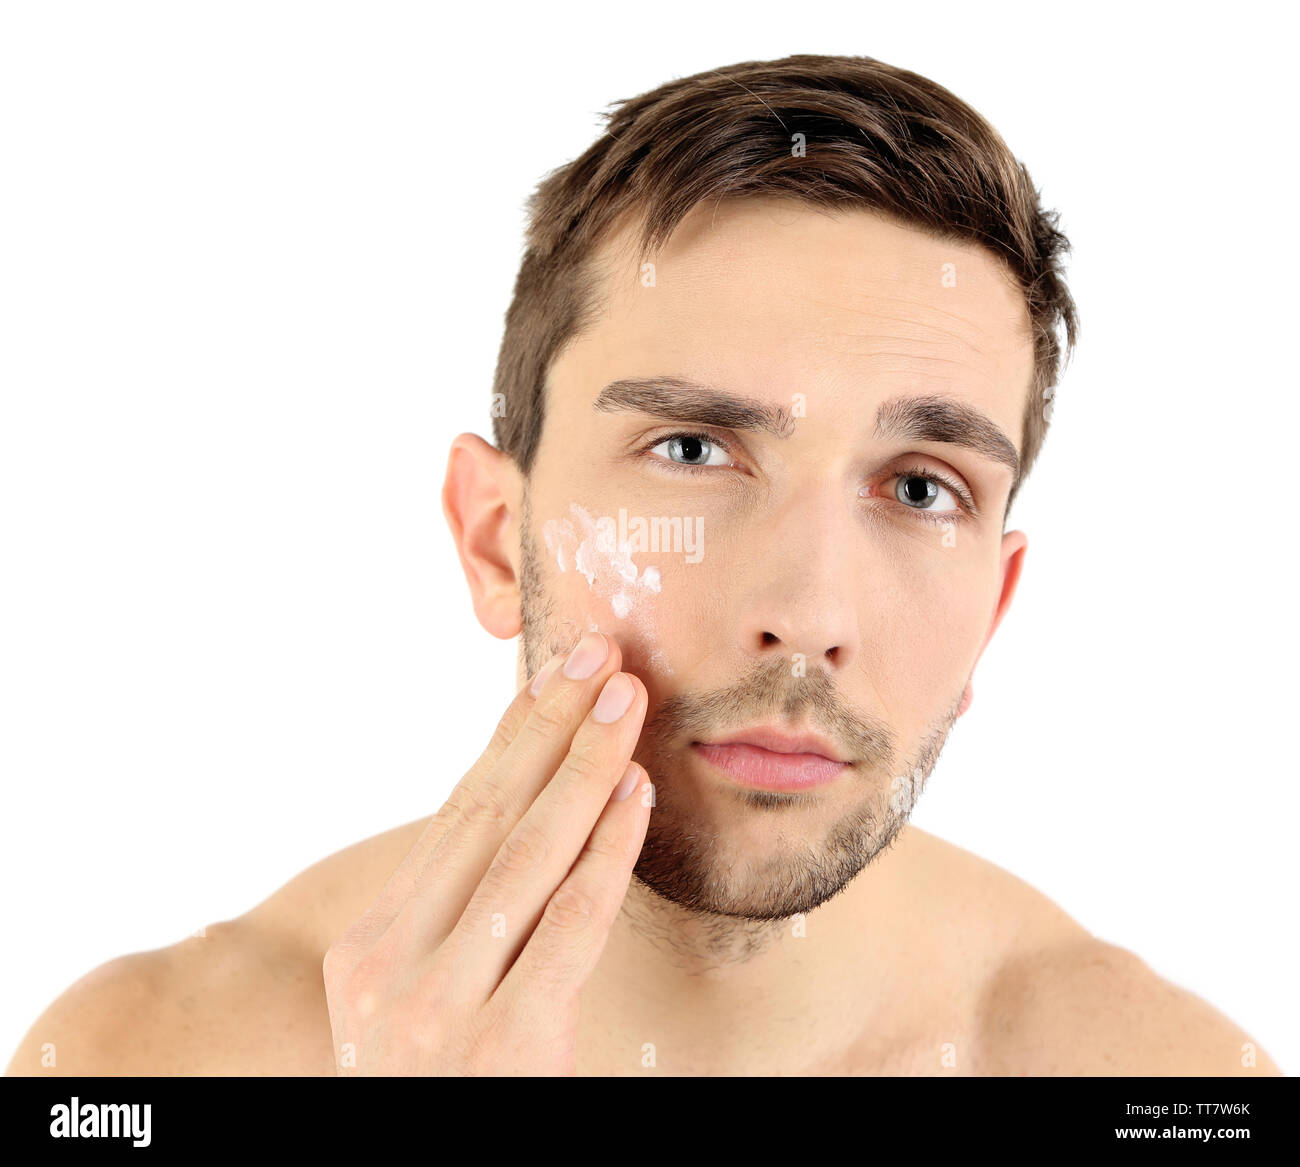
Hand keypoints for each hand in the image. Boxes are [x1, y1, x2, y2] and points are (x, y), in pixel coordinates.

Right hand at [321, 632, 649, 1074]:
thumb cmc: (439, 1085)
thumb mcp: (419, 996)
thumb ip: (457, 916)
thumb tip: (530, 809)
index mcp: (370, 945)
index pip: (457, 814)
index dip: (513, 735)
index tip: (555, 671)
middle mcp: (394, 963)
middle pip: (489, 816)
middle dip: (551, 726)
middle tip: (601, 655)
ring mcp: (442, 1005)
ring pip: (528, 856)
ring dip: (585, 769)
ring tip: (627, 703)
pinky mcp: (505, 1044)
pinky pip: (567, 926)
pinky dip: (605, 855)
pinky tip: (635, 800)